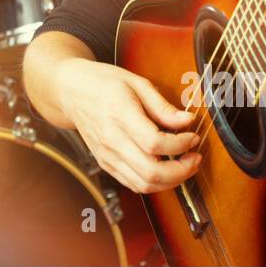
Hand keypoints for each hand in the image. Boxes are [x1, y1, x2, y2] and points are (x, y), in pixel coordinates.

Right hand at [55, 57, 200, 193]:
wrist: (71, 91)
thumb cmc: (103, 82)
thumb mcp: (136, 83)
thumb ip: (162, 106)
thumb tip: (187, 121)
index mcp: (119, 113)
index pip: (154, 143)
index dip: (180, 144)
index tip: (193, 136)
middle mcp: (111, 139)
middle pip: (151, 171)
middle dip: (182, 170)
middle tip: (195, 157)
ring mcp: (106, 155)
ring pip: (144, 184)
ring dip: (171, 181)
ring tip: (185, 165)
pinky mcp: (105, 163)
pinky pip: (133, 184)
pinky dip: (154, 183)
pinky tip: (166, 169)